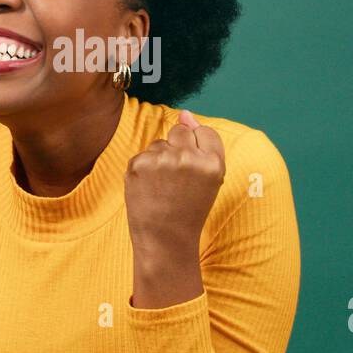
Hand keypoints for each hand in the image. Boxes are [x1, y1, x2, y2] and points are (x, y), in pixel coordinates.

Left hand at [124, 110, 225, 263]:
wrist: (165, 239)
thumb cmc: (190, 210)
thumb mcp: (210, 179)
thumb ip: (203, 143)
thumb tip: (185, 113)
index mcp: (213, 162)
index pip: (204, 131)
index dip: (196, 148)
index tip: (192, 168)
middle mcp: (189, 157)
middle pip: (179, 131)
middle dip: (176, 148)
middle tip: (175, 180)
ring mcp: (162, 160)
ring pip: (159, 143)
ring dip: (159, 159)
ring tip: (162, 188)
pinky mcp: (139, 164)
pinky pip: (142, 154)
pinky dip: (143, 169)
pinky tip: (148, 189)